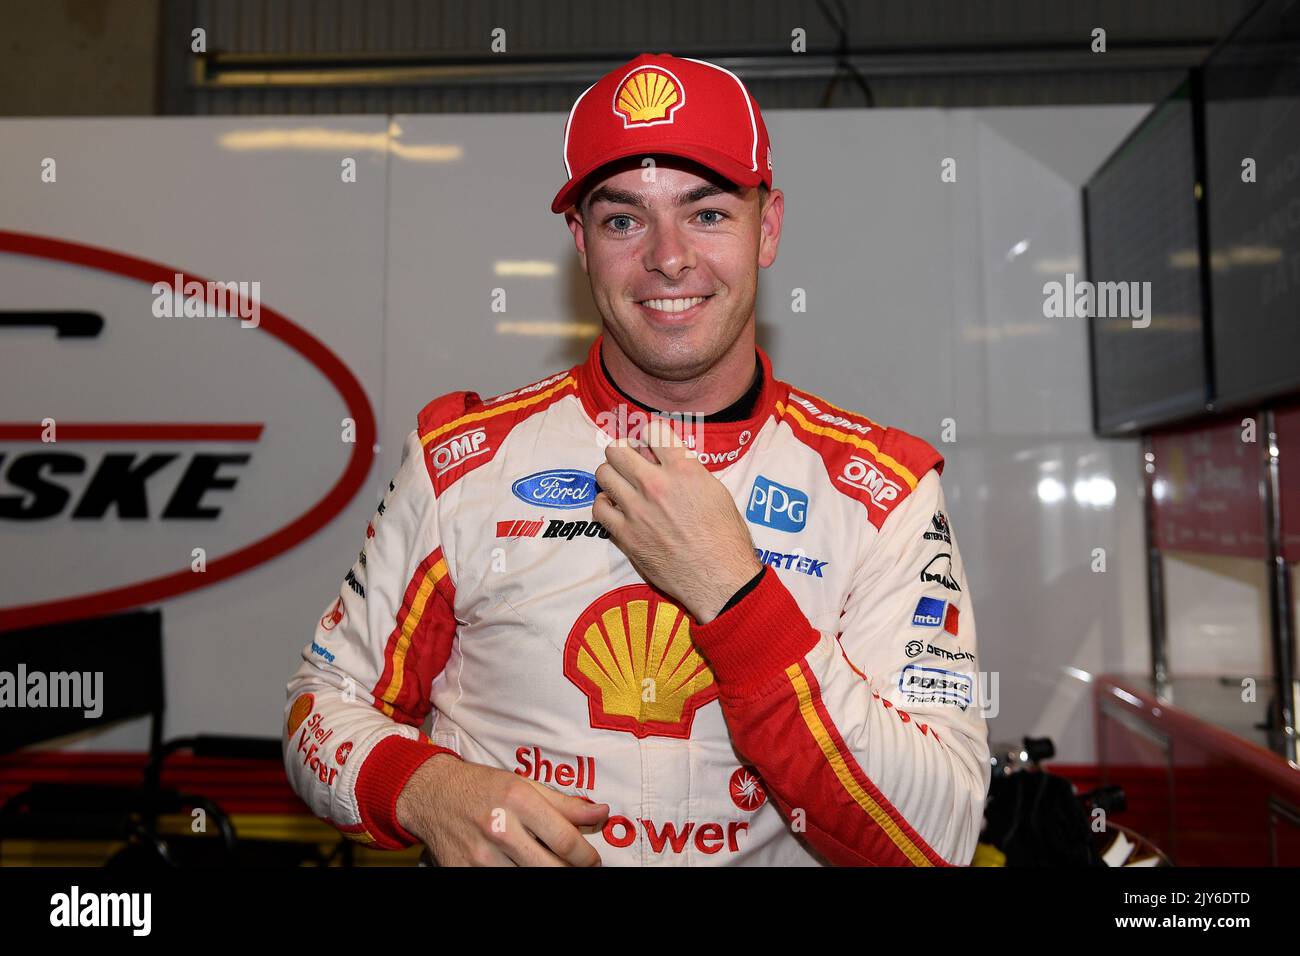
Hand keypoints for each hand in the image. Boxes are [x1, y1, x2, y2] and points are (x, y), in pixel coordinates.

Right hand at [396, 753, 608, 865]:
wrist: (433, 794)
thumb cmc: (482, 787)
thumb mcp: (525, 784)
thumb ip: (565, 803)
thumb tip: (601, 813)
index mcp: (519, 800)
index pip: (565, 840)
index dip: (586, 856)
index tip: (592, 860)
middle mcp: (499, 828)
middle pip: (550, 868)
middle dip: (570, 871)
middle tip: (575, 867)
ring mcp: (480, 855)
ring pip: (527, 879)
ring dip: (543, 873)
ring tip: (545, 863)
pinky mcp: (464, 872)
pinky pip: (501, 882)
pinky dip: (516, 877)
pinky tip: (520, 866)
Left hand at [593, 416, 762, 622]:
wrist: (720, 578)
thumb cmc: (726, 538)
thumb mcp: (716, 492)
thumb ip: (688, 471)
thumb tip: (666, 460)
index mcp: (683, 469)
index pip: (652, 430)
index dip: (650, 434)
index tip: (650, 443)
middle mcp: (656, 484)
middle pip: (617, 448)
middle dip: (623, 451)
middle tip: (630, 462)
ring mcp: (636, 510)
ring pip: (603, 474)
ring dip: (611, 475)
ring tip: (622, 484)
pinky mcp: (625, 534)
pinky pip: (598, 507)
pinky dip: (605, 503)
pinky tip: (616, 507)